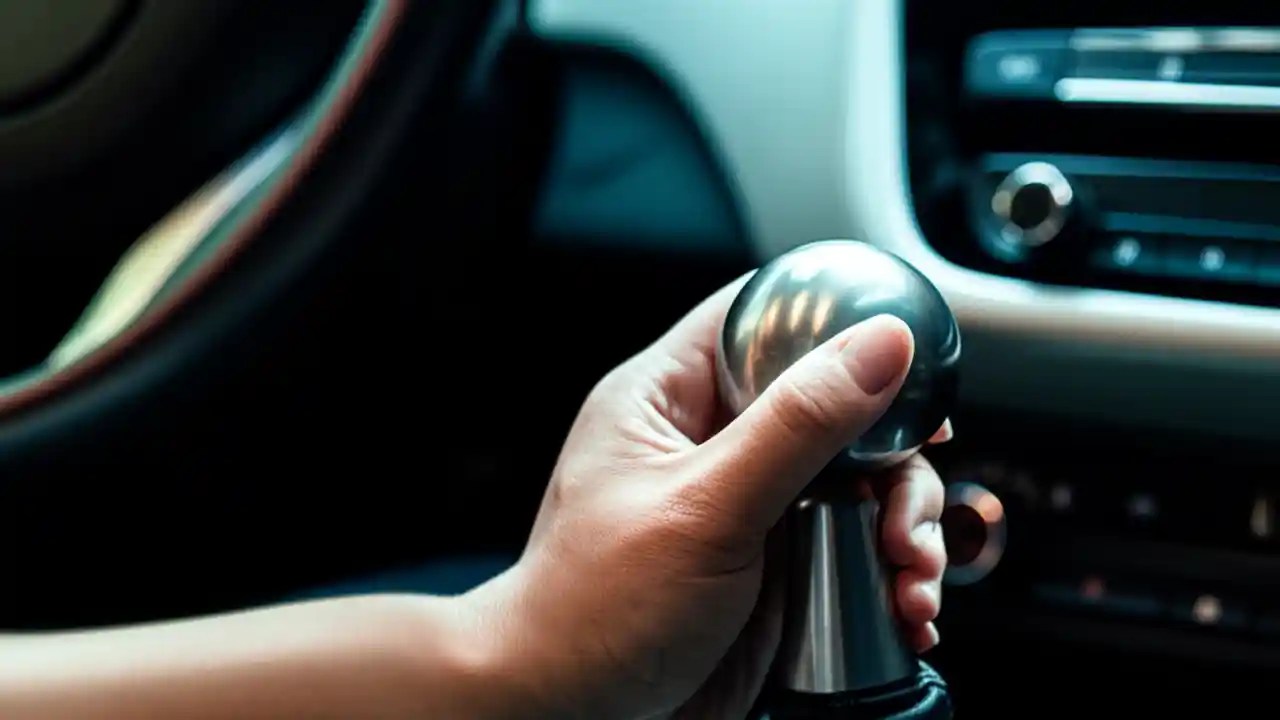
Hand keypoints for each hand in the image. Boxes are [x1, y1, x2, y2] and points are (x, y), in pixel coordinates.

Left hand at [463, 277, 948, 719]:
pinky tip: (905, 613)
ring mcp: (746, 507)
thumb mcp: (703, 508)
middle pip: (833, 408)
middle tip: (907, 519)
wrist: (570, 716)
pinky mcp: (772, 567)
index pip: (756, 317)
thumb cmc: (594, 610)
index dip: (835, 324)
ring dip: (906, 529)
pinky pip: (852, 549)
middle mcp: (713, 445)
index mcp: (668, 399)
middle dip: (894, 463)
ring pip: (857, 484)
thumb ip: (795, 426)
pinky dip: (890, 577)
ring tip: (913, 584)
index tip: (906, 359)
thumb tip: (878, 344)